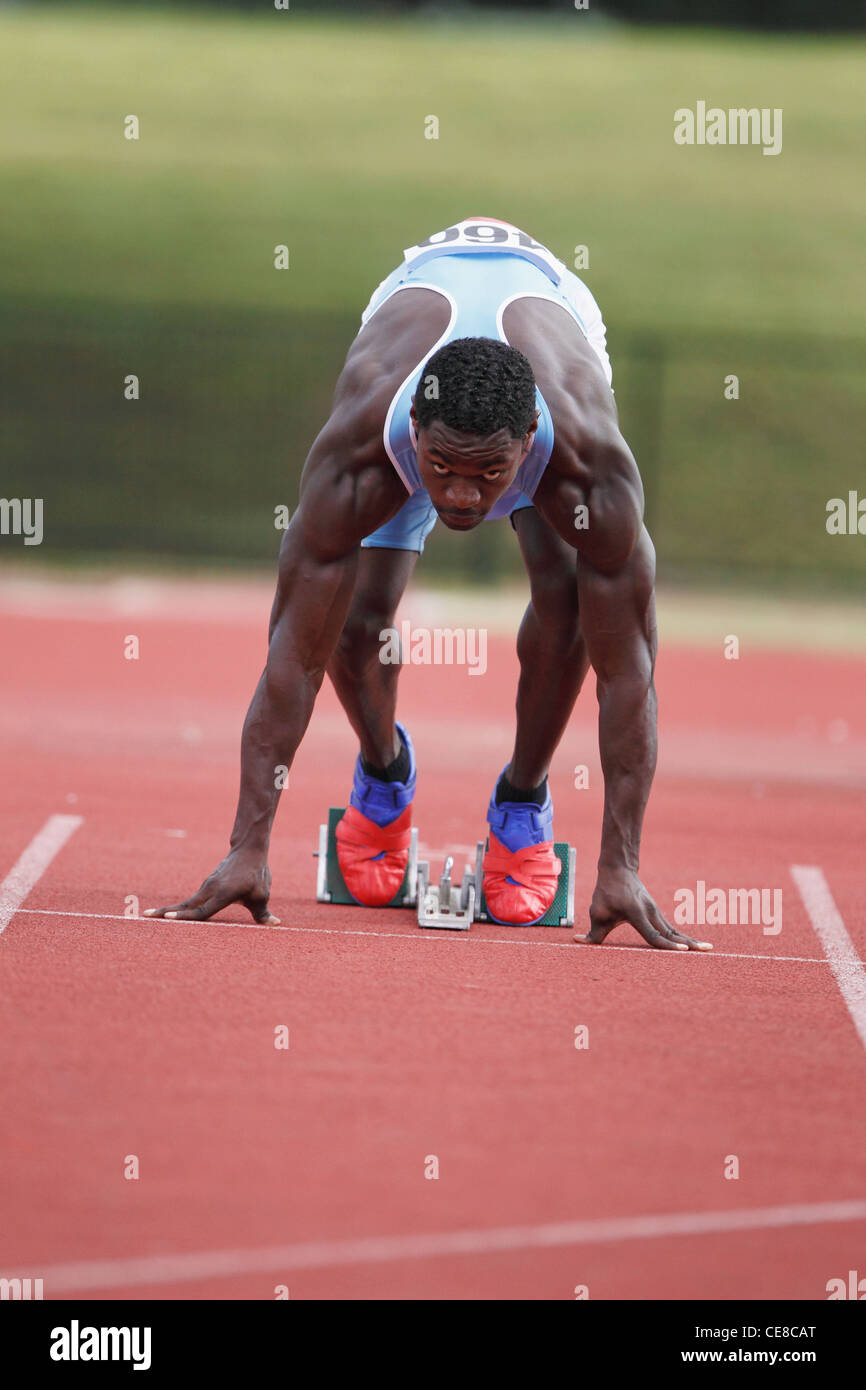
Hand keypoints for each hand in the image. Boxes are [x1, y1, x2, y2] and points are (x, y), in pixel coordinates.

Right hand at [143, 849, 278, 924]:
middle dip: (165, 912)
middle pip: (185, 905)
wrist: (248, 850)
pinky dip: (178, 908)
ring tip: (147, 917)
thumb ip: (264, 913)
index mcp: (223, 893)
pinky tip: (167, 915)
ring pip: (185, 902)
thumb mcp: (262, 894)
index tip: (168, 919)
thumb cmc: (256, 874)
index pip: (203, 909)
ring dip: (167, 910)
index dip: (186, 917)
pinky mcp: (205, 886)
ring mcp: (206, 887)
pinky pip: (191, 900)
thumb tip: (275, 924)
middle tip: (144, 917)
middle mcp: (210, 889)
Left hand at [576, 866, 711, 950]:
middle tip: (705, 951)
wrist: (619, 870)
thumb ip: (592, 933)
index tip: (681, 951)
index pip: (653, 934)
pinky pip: (672, 929)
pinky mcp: (658, 915)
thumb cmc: (606, 893)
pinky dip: (683, 938)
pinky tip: (695, 945)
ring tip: (708, 949)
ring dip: (691, 941)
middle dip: (688, 943)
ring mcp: (656, 913)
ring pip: (675, 930)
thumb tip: (577, 942)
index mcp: (636, 913)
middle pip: (671, 933)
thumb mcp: (596, 912)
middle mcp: (650, 912)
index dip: (666, 944)